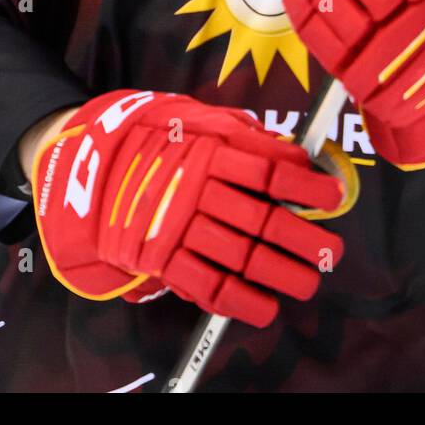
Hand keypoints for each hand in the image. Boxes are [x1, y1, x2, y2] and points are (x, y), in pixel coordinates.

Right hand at [31, 91, 347, 326]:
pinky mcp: (160, 257)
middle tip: (331, 252)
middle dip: (303, 239)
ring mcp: (177, 226)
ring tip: (307, 282)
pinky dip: (239, 301)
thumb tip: (292, 151)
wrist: (92, 165)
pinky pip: (205, 285)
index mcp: (210, 150)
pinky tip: (265, 307)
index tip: (332, 197)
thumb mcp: (200, 118)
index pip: (269, 170)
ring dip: (281, 274)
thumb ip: (244, 133)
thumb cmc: (158, 139)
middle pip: (261, 219)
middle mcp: (197, 189)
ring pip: (240, 256)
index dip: (306, 186)